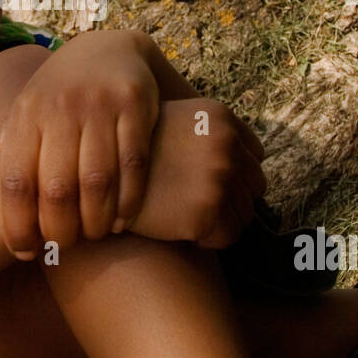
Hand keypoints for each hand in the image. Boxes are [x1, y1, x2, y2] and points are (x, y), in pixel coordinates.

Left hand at [0, 31, 159, 258]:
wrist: (110, 48)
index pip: (14, 180)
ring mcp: (98, 104)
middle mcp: (59, 108)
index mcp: (26, 114)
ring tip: (94, 236)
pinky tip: (122, 220)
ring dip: (96, 221)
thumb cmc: (61, 92)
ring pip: (97, 181)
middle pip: (56, 188)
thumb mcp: (28, 110)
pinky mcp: (134, 104)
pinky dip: (128, 201)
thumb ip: (9, 147)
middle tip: (66, 247)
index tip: (24, 253)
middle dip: (60, 230)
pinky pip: (133, 164)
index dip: (17, 225)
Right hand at [127, 98, 265, 247]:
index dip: (237, 173)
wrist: (101, 178)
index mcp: (222, 119)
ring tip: (190, 215)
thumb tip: (240, 161)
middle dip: (234, 198)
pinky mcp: (206, 213)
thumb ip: (211, 133)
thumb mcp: (177, 122)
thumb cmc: (136, 153)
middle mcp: (226, 146)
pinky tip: (185, 229)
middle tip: (202, 203)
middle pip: (256, 187)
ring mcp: (218, 179)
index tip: (214, 182)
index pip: (256, 157)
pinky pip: (229, 236)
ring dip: (223, 220)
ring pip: (245, 215)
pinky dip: (211, 238)